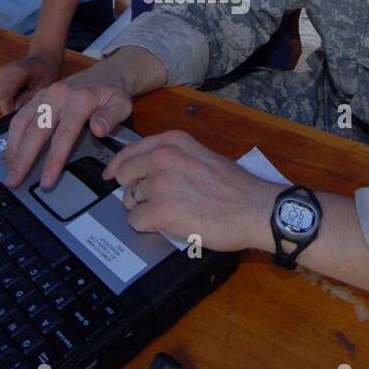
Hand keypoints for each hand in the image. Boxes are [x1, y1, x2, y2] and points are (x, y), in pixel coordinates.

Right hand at [0, 48, 60, 114]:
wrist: (43, 58)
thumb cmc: (46, 72)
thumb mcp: (44, 87)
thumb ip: (29, 99)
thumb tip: (15, 111)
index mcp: (16, 72)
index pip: (3, 97)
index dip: (8, 110)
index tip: (19, 116)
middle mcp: (3, 73)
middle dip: (8, 109)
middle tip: (24, 107)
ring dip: (7, 105)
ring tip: (23, 99)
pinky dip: (6, 101)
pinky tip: (18, 95)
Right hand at [4, 63, 134, 188]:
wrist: (107, 72)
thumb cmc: (113, 92)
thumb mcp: (121, 105)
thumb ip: (110, 118)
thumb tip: (98, 130)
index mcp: (79, 99)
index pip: (63, 135)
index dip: (53, 160)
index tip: (46, 181)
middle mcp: (58, 95)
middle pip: (36, 130)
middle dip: (23, 158)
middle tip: (14, 180)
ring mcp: (46, 94)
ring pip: (22, 121)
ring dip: (13, 147)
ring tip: (9, 170)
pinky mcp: (39, 96)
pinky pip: (20, 115)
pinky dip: (13, 135)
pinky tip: (11, 151)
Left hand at [105, 131, 285, 251]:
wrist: (256, 209)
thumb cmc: (235, 188)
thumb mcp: (202, 155)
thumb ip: (174, 158)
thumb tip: (147, 170)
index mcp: (174, 142)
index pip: (130, 151)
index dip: (119, 166)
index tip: (113, 175)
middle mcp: (164, 157)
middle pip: (124, 175)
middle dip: (132, 190)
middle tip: (150, 201)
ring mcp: (161, 184)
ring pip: (129, 200)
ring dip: (143, 210)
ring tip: (167, 214)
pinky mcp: (162, 211)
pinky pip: (136, 221)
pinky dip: (147, 226)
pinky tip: (166, 225)